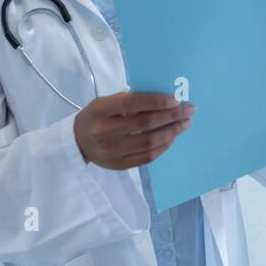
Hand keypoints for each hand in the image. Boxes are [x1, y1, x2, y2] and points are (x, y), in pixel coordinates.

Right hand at [74, 92, 193, 170]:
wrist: (77, 141)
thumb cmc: (97, 116)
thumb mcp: (106, 102)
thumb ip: (131, 100)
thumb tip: (165, 100)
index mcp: (101, 110)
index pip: (133, 104)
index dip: (156, 101)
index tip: (175, 100)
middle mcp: (105, 132)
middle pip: (145, 124)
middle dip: (171, 116)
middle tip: (189, 110)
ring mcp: (111, 151)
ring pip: (149, 142)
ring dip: (172, 132)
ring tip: (185, 123)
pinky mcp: (117, 165)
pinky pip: (146, 157)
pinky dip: (163, 147)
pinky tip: (172, 138)